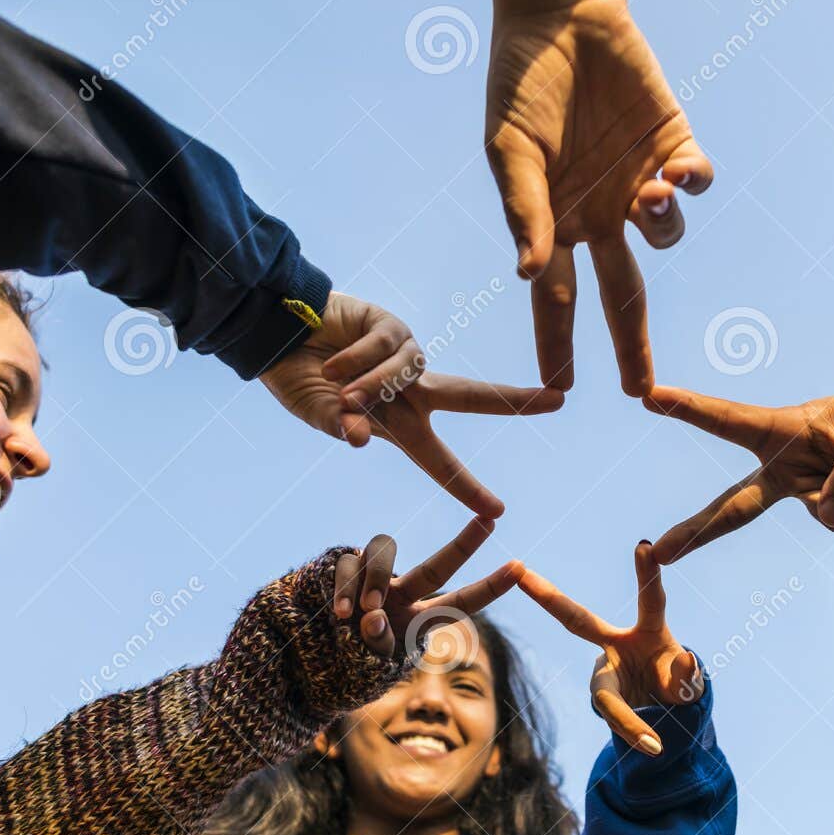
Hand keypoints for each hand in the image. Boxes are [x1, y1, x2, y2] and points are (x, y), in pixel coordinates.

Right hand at [260, 291, 562, 516]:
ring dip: (372, 384)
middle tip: (559, 400)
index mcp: (399, 425)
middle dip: (514, 399)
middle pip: (472, 395)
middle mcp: (411, 390)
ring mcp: (404, 354)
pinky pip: (386, 346)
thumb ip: (340, 427)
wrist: (274, 333)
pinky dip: (357, 359)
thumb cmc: (298, 381)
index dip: (467, 486)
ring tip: (334, 384)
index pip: (439, 461)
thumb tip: (361, 439)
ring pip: (408, 373)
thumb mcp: (319, 414)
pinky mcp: (391, 323)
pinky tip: (331, 360)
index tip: (498, 511)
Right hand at [332, 517, 522, 655]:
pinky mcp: (343, 566)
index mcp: (418, 619)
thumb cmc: (346, 661)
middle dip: (465, 544)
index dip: (490, 587)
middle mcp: (403, 593)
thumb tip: (371, 617)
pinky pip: (349, 565)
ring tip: (358, 618)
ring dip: (375, 587)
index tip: (521, 566)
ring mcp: (374, 578)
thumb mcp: (368, 664)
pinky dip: (346, 591)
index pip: (460, 603)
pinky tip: (339, 613)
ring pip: (385, 560)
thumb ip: (376, 644)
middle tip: (490, 520)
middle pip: (437, 566)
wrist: (306, 652)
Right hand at [487, 0, 712, 394]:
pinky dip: (691, 183)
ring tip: (647, 196)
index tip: (560, 388)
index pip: (555, 299)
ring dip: (662, 226)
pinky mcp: (672, 146)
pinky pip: (692, 182)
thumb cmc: (521, 85)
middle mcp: (600, 216)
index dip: (558, 343)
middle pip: (622, 294)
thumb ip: (524, 213)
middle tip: (640, 391)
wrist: (560, 19)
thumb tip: (525, 275)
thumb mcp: (510, 152)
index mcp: (555, 224)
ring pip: (665, 235)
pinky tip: (678, 173)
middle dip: (632, 344)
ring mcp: (638, 184)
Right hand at [519, 542, 699, 754]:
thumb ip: (689, 674)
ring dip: (631, 720)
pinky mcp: (603, 699)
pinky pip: (618, 719)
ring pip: (608, 697)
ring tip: (655, 745)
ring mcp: (604, 671)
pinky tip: (653, 746)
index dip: (647, 573)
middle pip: (575, 619)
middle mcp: (614, 645)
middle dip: (546, 594)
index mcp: (648, 630)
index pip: (650, 599)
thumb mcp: (690, 682)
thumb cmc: (677, 685)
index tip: (646, 544)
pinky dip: (637, 733)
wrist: (663, 715)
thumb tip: (688, 661)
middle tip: (519, 571)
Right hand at [644, 385, 833, 562]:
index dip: (691, 409)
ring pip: (828, 518)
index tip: (648, 395)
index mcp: (785, 430)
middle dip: (698, 529)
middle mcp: (787, 468)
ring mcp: (810, 494)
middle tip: (660, 552)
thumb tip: (829, 519)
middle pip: (735, 503)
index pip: (731, 421)